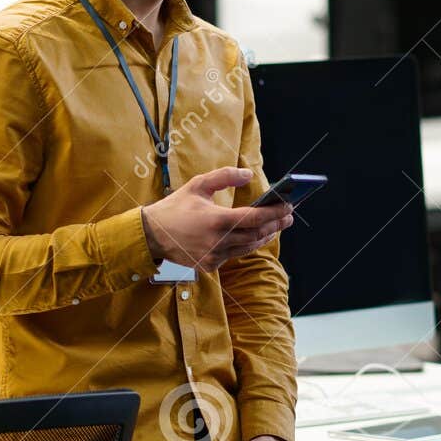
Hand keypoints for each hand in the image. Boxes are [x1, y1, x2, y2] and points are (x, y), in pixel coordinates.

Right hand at [141, 168, 292, 271]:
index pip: (255, 218)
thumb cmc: (175, 207)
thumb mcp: (198, 185)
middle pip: (256, 234)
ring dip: (264, 236)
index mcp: (216, 220)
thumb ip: (224, 177)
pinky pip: (234, 255)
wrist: (150, 236)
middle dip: (276, 224)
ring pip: (248, 247)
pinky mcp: (210, 265)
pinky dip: (247, 245)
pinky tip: (255, 236)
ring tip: (276, 225)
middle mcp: (217, 241)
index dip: (275, 212)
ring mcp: (214, 256)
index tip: (289, 206)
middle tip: (289, 215)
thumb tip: (249, 175)